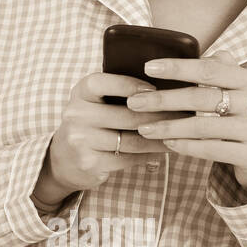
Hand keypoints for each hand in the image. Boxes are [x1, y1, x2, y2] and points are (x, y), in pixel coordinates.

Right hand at [37, 72, 178, 201]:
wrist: (64, 159)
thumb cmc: (91, 123)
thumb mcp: (94, 102)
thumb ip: (118, 91)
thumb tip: (165, 84)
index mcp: (79, 94)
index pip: (101, 83)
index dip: (128, 85)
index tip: (153, 89)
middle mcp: (76, 115)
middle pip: (125, 115)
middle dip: (158, 116)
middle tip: (183, 116)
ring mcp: (81, 140)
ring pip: (131, 139)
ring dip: (159, 138)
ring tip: (178, 135)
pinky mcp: (90, 162)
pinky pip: (128, 158)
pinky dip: (149, 155)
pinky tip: (162, 151)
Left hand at [127, 50, 246, 193]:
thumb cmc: (242, 116)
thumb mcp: (236, 89)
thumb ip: (217, 69)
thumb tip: (186, 51)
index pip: (209, 69)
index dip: (178, 67)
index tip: (148, 67)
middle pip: (201, 98)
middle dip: (162, 100)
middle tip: (134, 102)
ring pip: (202, 126)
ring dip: (168, 127)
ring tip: (143, 127)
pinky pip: (211, 149)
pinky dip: (186, 146)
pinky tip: (167, 143)